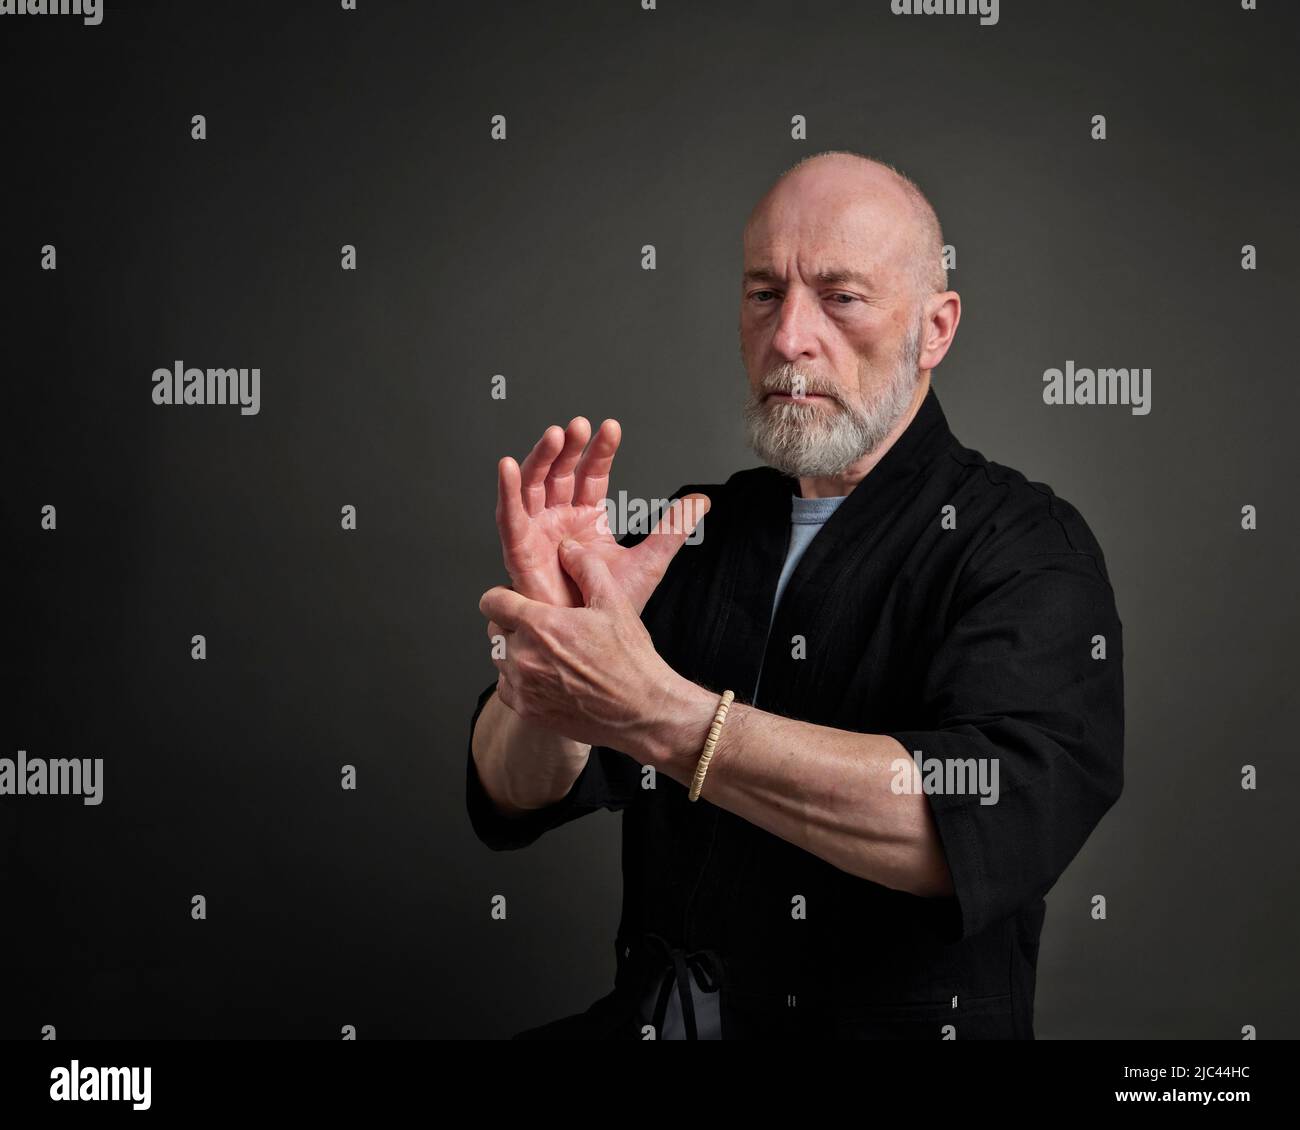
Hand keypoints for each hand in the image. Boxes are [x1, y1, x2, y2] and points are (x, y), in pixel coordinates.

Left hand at [480, 539, 701, 762]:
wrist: (641, 711)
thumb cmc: (630, 660)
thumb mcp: (613, 603)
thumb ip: (586, 568)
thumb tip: (567, 548)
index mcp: (540, 626)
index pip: (492, 603)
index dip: (502, 597)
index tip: (515, 600)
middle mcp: (524, 657)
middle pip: (494, 631)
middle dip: (513, 625)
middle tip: (544, 628)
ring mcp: (523, 687)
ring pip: (500, 660)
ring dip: (517, 653)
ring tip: (550, 654)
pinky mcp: (527, 710)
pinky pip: (506, 688)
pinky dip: (520, 681)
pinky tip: (549, 676)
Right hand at [495, 416, 708, 612]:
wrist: (588, 641)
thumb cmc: (606, 606)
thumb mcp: (648, 562)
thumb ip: (671, 530)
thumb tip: (700, 501)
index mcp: (587, 518)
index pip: (592, 474)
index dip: (600, 451)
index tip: (611, 427)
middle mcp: (559, 518)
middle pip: (560, 473)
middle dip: (568, 448)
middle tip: (578, 426)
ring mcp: (537, 532)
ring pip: (534, 486)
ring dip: (541, 459)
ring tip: (554, 436)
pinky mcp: (519, 550)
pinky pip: (509, 517)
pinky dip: (507, 491)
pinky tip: (509, 466)